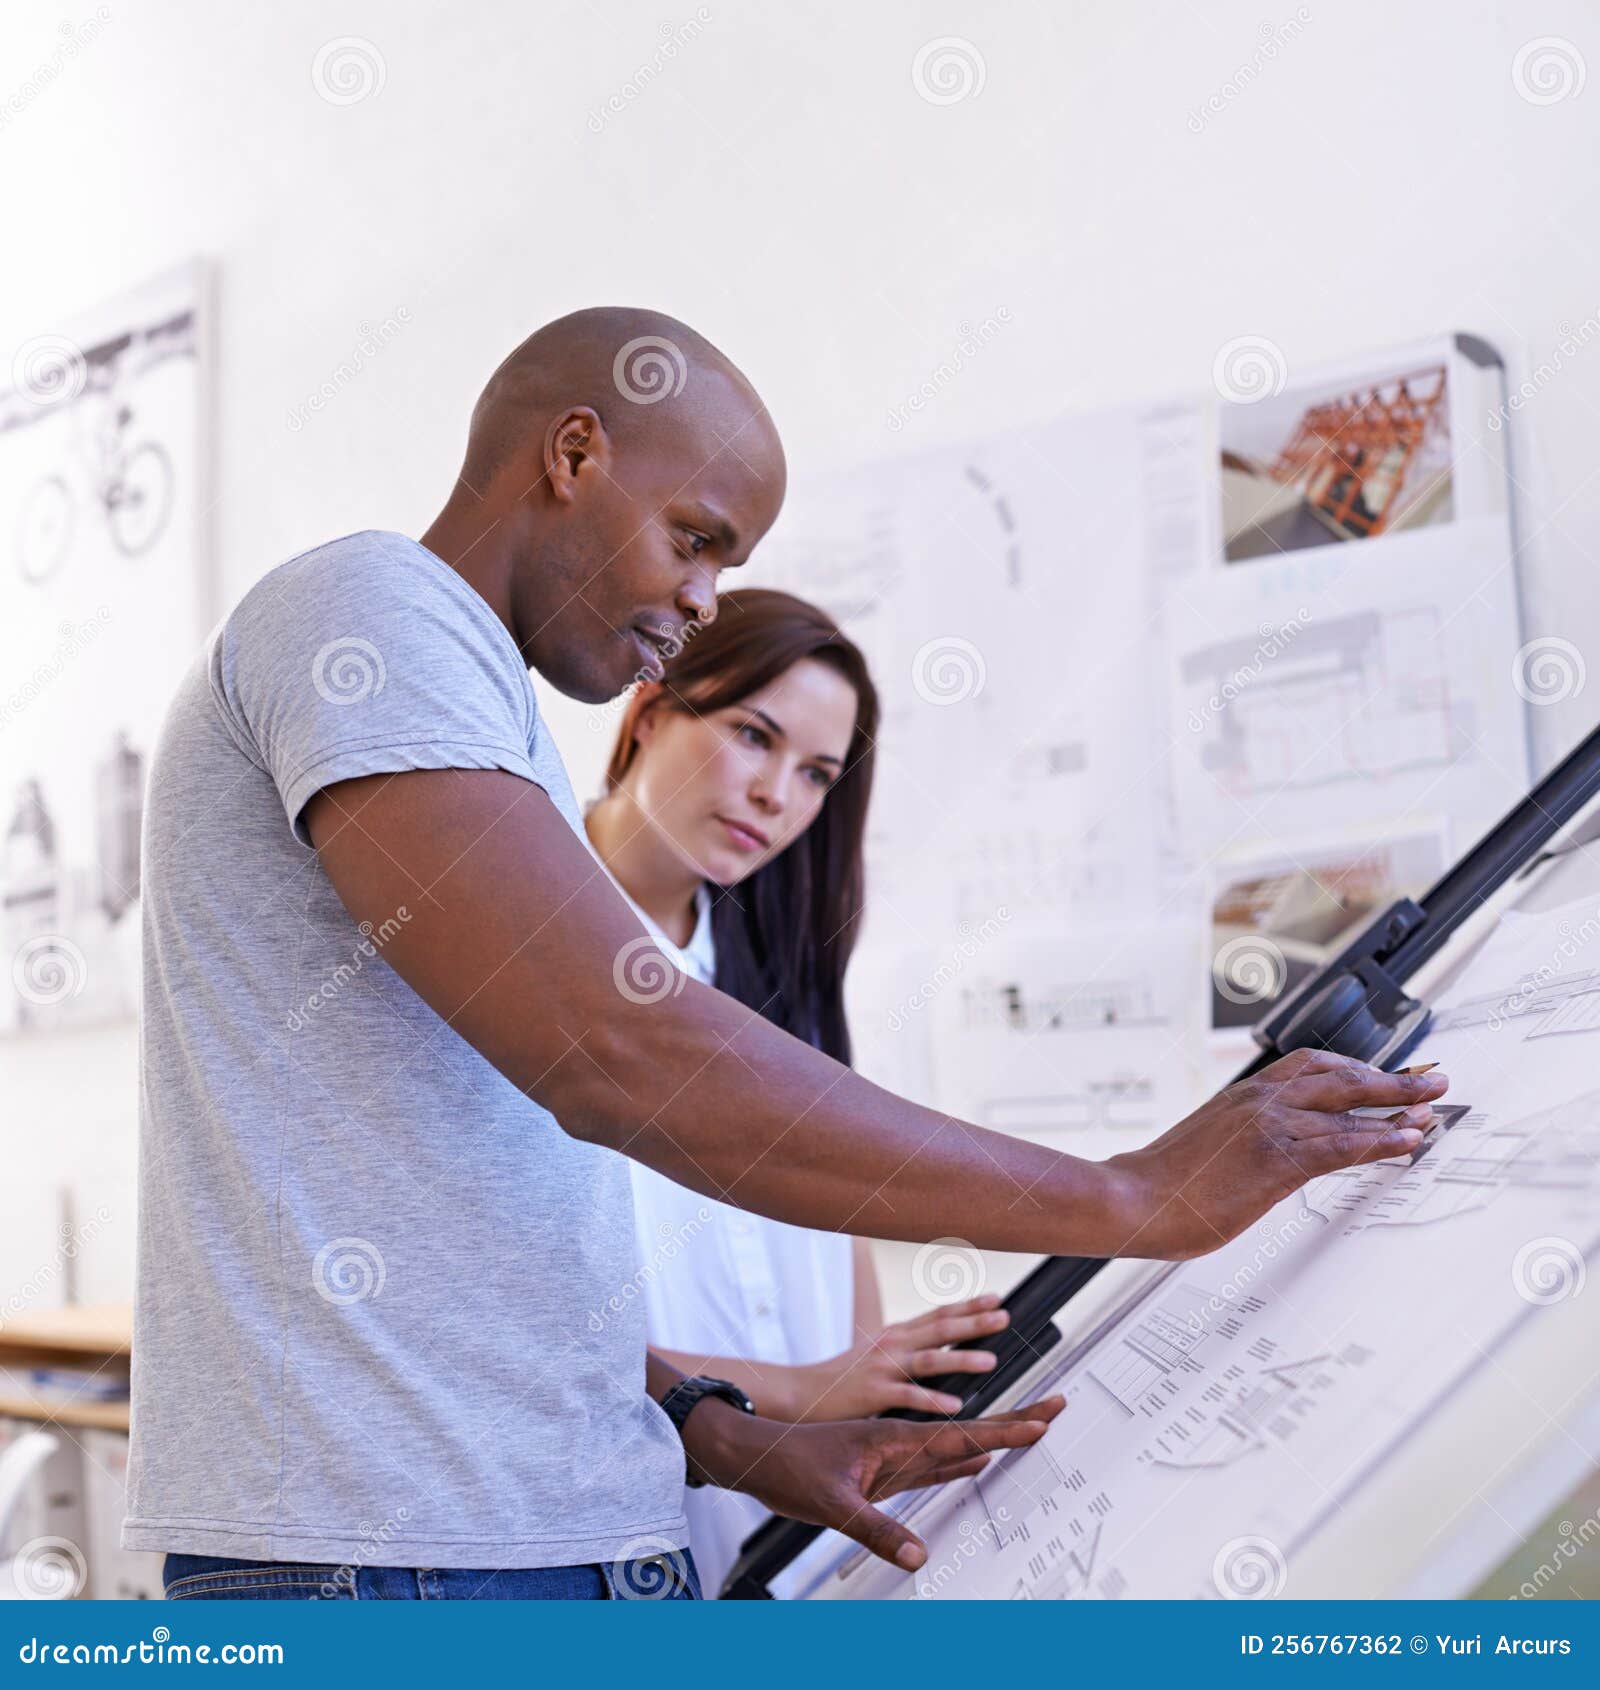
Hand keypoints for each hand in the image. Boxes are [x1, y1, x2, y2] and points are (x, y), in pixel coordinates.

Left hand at [684, 1393, 1064, 1571]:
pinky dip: (961, 1463)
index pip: (965, 1434)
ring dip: (993, 1440)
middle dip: (1014, 1422)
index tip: (1044, 1416)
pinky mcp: (883, 1472)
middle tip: (1054, 1408)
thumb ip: (877, 1529)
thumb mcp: (832, 1504)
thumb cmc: (789, 1468)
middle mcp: (902, 1443)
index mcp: (897, 1439)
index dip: (1007, 1427)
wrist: (756, 1457)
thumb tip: (920, 1556)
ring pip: (956, 1448)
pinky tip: (978, 1463)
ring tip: (1028, 1432)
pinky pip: (933, 1468)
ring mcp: (895, 1457)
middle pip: (971, 1432)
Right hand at [785, 1295, 1009, 1420]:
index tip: (996, 1298)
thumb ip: (907, 1351)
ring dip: (960, 1358)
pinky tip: (956, 1404)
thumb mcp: (877, 1356)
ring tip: (990, 1361)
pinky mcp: (873, 1393)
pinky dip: (934, 1399)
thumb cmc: (843, 1381)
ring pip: (929, 1359)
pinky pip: (909, 1397)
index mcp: (896, 1335)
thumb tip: (940, 1349)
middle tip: (1003, 1317)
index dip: (967, 1305)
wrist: (801, 1394)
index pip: (938, 1314)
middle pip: (939, 1329)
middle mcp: (892, 1345)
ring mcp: (883, 1367)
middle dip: (973, 1322)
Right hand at [1104, 1048, 1448, 1260]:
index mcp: (1243, 1093)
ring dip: (1399, 1106)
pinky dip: (1382, 1141)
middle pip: (1342, 1075)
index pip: (1313, 1065)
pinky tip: (1407, 1142)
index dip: (1357, 1067)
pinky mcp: (1278, 1159)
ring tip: (1432, 1107)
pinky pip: (1343, 1145)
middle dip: (1392, 1078)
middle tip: (1429, 1079)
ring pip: (1349, 1105)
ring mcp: (1270, 1126)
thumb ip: (1243, 1137)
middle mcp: (1260, 1099)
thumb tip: (1267, 1154)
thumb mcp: (1210, 1143)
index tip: (1386, 1073)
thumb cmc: (1165, 1183)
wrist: (1134, 1198)